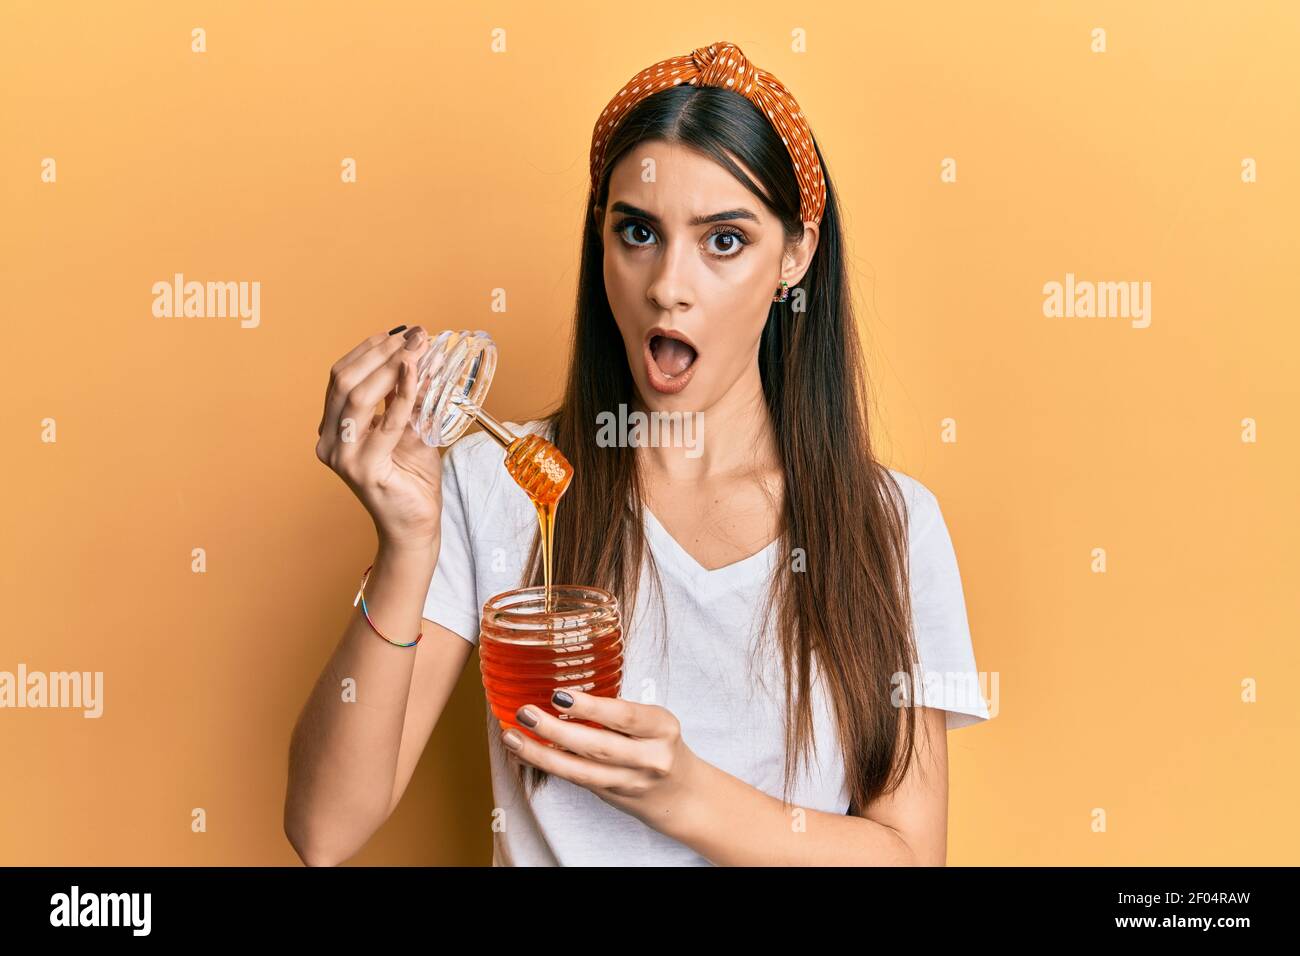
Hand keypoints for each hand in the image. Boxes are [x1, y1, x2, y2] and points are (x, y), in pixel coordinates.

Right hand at [315, 326, 441, 548]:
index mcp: (332, 428)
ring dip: (391, 366)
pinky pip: (386, 423)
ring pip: (359, 397)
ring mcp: (342, 457)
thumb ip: (405, 398)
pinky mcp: (364, 470)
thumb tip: (420, 357)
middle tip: (415, 335)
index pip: (341, 378)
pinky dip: (402, 393)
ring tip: (419, 348)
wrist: (415, 525)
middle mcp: (329, 441)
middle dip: (382, 352)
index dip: (369, 351)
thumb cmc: (411, 478)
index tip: (400, 333)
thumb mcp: (408, 427)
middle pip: (345, 382)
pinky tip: (416, 372)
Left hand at [504, 690, 701, 832]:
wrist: (681, 793)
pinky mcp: (611, 796)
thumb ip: (619, 711)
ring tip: (513, 736)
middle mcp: (649, 759)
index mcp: (662, 729)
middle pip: (597, 747)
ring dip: (541, 754)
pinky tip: (524, 753)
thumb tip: (562, 693)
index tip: (560, 695)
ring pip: (580, 771)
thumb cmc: (660, 744)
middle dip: (556, 731)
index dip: (592, 707)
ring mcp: (629, 782)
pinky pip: (574, 780)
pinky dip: (546, 764)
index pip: (625, 716)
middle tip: (525, 713)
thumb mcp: (653, 722)